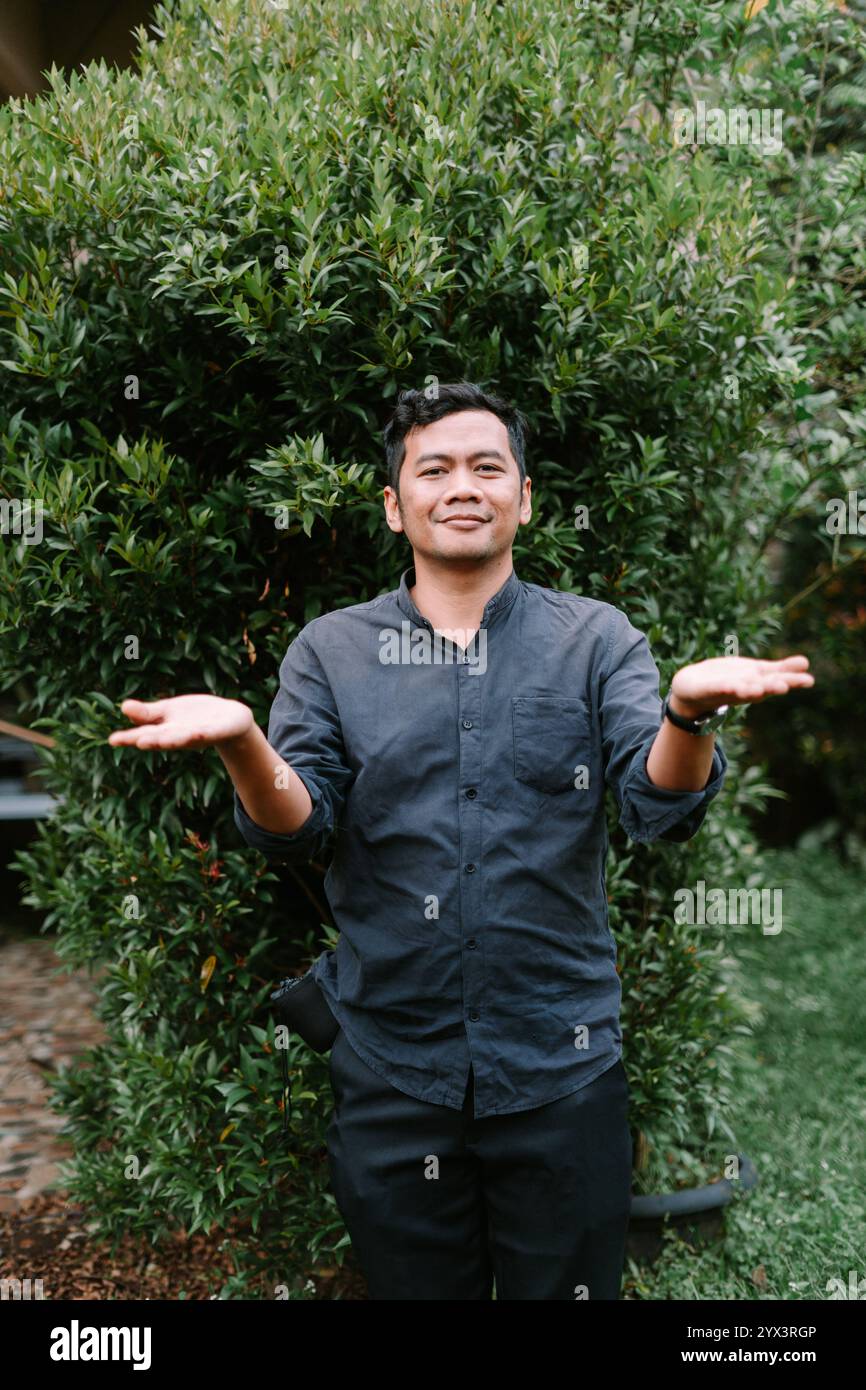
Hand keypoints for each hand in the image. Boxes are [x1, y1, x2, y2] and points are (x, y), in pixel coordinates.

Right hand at [107, 696, 253, 749]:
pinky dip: (203, 733)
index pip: (143, 734)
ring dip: (174, 740)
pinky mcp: (218, 732)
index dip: (129, 738)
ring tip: (163, 739)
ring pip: (185, 738)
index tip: (112, 740)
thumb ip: (147, 713)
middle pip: (163, 739)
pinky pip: (210, 733)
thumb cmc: (194, 716)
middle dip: (152, 741)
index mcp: (165, 731)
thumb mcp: (168, 712)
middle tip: (138, 742)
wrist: (229, 718)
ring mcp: (198, 735)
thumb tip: (123, 707)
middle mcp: (179, 736)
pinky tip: (196, 732)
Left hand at [670, 655, 814, 717]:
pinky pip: (718, 688)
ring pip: (740, 691)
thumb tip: (806, 663)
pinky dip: (725, 687)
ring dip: (749, 691)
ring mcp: (727, 691)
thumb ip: (780, 669)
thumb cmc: (729, 680)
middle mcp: (746, 689)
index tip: (808, 680)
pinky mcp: (708, 689)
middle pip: (761, 689)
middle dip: (772, 687)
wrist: (693, 692)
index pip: (778, 681)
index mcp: (758, 683)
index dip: (792, 681)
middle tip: (785, 686)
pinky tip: (732, 685)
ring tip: (759, 689)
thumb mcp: (757, 672)